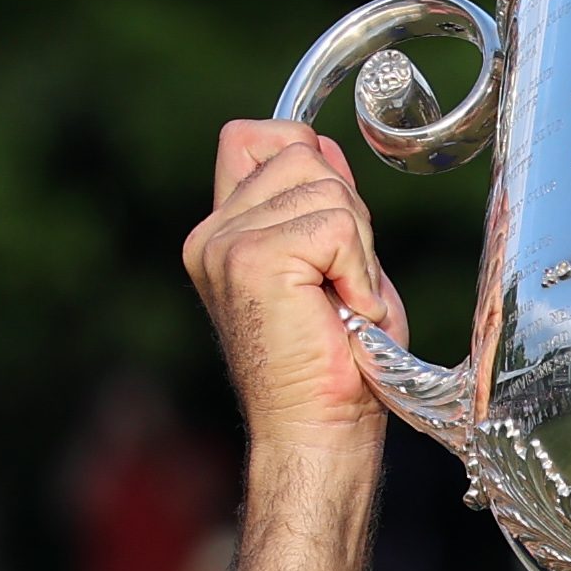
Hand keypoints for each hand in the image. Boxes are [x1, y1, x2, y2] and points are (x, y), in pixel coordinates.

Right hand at [182, 120, 410, 468]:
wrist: (319, 431)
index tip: (333, 222)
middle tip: (345, 279)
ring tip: (344, 300)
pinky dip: (359, 268)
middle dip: (347, 207)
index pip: (249, 138)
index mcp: (222, 232)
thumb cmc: (335, 365)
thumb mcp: (335, 266)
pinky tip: (348, 312)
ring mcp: (225, 243)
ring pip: (324, 184)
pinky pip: (335, 223)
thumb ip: (322, 204)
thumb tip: (324, 146)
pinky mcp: (252, 258)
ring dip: (358, 244)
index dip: (302, 154)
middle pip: (300, 150)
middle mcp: (212, 233)